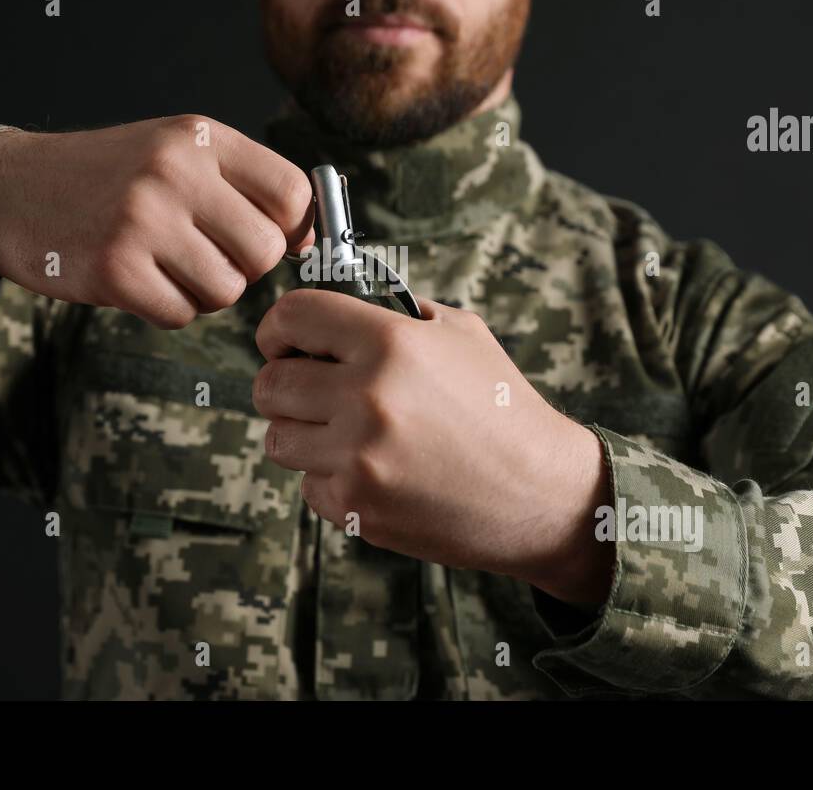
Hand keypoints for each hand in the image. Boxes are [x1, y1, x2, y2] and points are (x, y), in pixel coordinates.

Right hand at [0, 117, 314, 328]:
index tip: (269, 241)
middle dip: (243, 268)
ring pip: (227, 290)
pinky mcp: (114, 268)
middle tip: (204, 257)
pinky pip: (181, 314)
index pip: (293, 194)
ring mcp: (144, 219)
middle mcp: (176, 171)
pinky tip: (136, 281)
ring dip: (203, 293)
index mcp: (200, 137)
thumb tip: (310, 240)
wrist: (7, 187)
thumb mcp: (175, 151)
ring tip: (164, 266)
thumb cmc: (105, 176)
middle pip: (265, 252)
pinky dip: (167, 309)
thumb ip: (242, 185)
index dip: (292, 230)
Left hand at [253, 289, 613, 605]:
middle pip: (270, 384)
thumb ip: (397, 312)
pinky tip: (374, 471)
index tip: (282, 342)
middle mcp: (367, 396)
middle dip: (282, 385)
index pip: (292, 317)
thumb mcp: (461, 335)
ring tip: (342, 433)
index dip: (277, 328)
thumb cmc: (503, 408)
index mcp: (390, 342)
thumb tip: (338, 308)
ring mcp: (358, 456)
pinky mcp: (358, 505)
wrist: (541, 492)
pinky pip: (309, 486)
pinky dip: (331, 479)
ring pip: (279, 438)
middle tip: (308, 391)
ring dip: (302, 434)